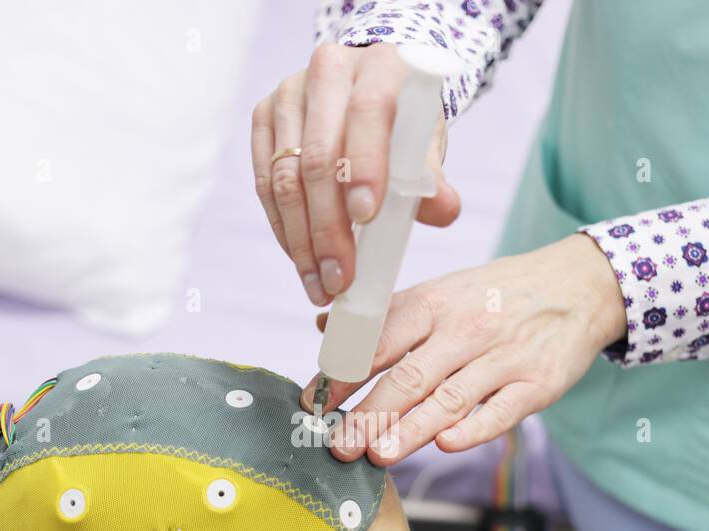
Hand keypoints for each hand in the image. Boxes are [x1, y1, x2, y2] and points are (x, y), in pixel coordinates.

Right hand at [251, 42, 460, 307]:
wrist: (369, 92)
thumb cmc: (403, 123)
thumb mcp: (426, 142)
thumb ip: (433, 177)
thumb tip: (444, 210)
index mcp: (379, 66)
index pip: (368, 113)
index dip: (364, 165)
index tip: (367, 217)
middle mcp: (326, 71)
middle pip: (318, 157)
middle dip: (329, 228)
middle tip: (341, 278)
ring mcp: (288, 95)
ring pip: (285, 178)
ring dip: (302, 242)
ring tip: (321, 286)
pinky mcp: (264, 119)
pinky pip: (266, 185)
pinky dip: (285, 230)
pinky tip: (303, 263)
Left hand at [298, 232, 629, 464]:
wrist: (580, 286)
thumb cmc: (497, 295)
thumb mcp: (443, 290)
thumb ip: (387, 316)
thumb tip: (324, 325)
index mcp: (434, 304)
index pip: (379, 341)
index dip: (343, 373)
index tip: (313, 403)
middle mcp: (465, 329)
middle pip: (409, 377)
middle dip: (369, 414)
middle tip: (338, 446)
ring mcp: (503, 358)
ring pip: (450, 399)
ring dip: (411, 430)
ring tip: (378, 455)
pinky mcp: (536, 384)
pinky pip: (501, 411)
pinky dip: (474, 429)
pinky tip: (446, 446)